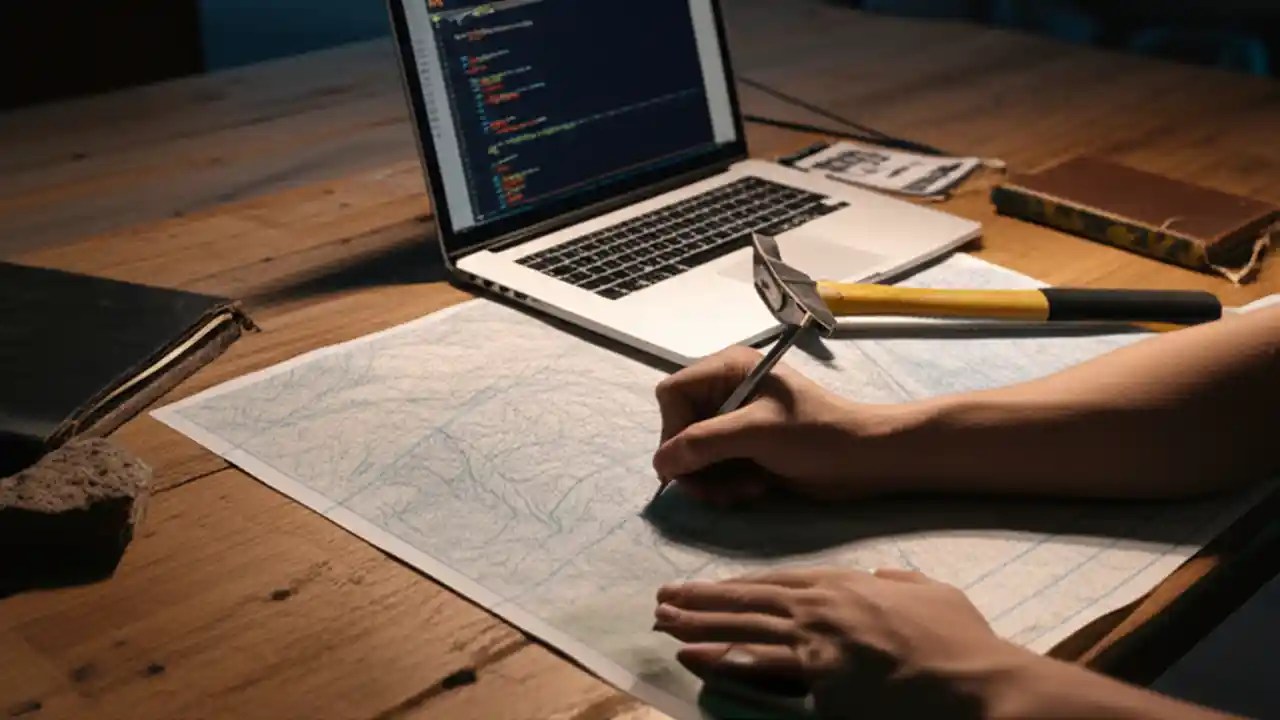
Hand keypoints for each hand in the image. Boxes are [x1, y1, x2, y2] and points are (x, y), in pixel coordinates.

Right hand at [652, 346, 872, 503]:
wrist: (864, 460)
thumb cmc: (817, 434)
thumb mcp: (758, 433)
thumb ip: (705, 443)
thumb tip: (661, 463)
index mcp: (728, 369)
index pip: (673, 394)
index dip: (673, 430)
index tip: (688, 461)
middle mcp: (725, 391)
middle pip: (679, 429)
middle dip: (696, 464)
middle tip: (717, 491)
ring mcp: (733, 422)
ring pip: (693, 456)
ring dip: (712, 480)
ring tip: (743, 492)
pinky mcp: (744, 449)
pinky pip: (712, 469)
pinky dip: (725, 485)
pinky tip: (753, 490)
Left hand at [653, 567, 1029, 718]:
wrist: (976, 683)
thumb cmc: (961, 643)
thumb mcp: (934, 595)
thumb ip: (900, 583)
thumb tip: (882, 575)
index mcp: (847, 584)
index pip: (779, 580)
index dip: (741, 584)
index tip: (711, 587)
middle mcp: (823, 606)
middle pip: (749, 599)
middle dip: (703, 599)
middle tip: (664, 599)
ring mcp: (818, 641)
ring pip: (745, 627)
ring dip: (700, 625)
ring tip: (664, 624)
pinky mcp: (818, 678)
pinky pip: (764, 669)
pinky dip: (728, 661)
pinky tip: (697, 659)